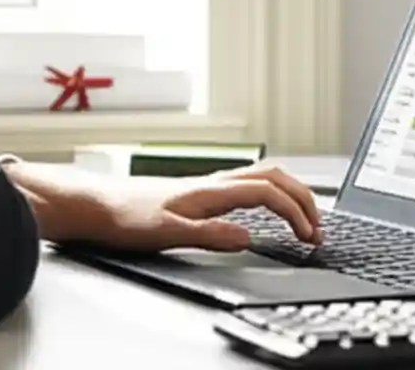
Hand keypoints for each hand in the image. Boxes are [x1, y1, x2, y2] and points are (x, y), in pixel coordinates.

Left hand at [4, 161, 322, 252]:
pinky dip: (272, 194)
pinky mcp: (200, 191)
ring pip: (263, 176)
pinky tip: (267, 211)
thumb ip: (209, 234)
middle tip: (319, 227)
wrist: (95, 203)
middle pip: (274, 177)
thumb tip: (248, 238)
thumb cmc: (125, 216)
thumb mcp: (167, 233)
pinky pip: (249, 184)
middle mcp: (213, 182)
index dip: (295, 213)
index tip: (309, 236)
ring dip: (290, 194)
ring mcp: (208, 184)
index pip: (268, 192)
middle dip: (305, 199)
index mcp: (211, 190)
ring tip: (304, 218)